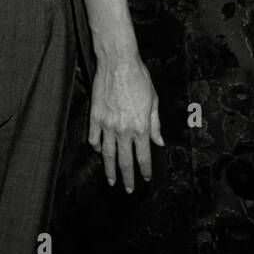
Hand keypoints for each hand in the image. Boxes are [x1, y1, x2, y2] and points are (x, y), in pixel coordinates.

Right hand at [89, 56, 163, 191]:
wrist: (118, 63)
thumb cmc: (139, 78)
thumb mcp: (153, 101)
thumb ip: (155, 124)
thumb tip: (159, 142)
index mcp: (141, 126)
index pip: (144, 156)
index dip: (145, 170)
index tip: (146, 179)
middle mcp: (124, 130)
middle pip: (124, 161)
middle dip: (128, 178)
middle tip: (129, 189)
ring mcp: (107, 125)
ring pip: (107, 155)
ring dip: (110, 170)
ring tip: (111, 181)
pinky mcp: (95, 117)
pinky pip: (94, 139)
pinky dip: (97, 147)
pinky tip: (99, 152)